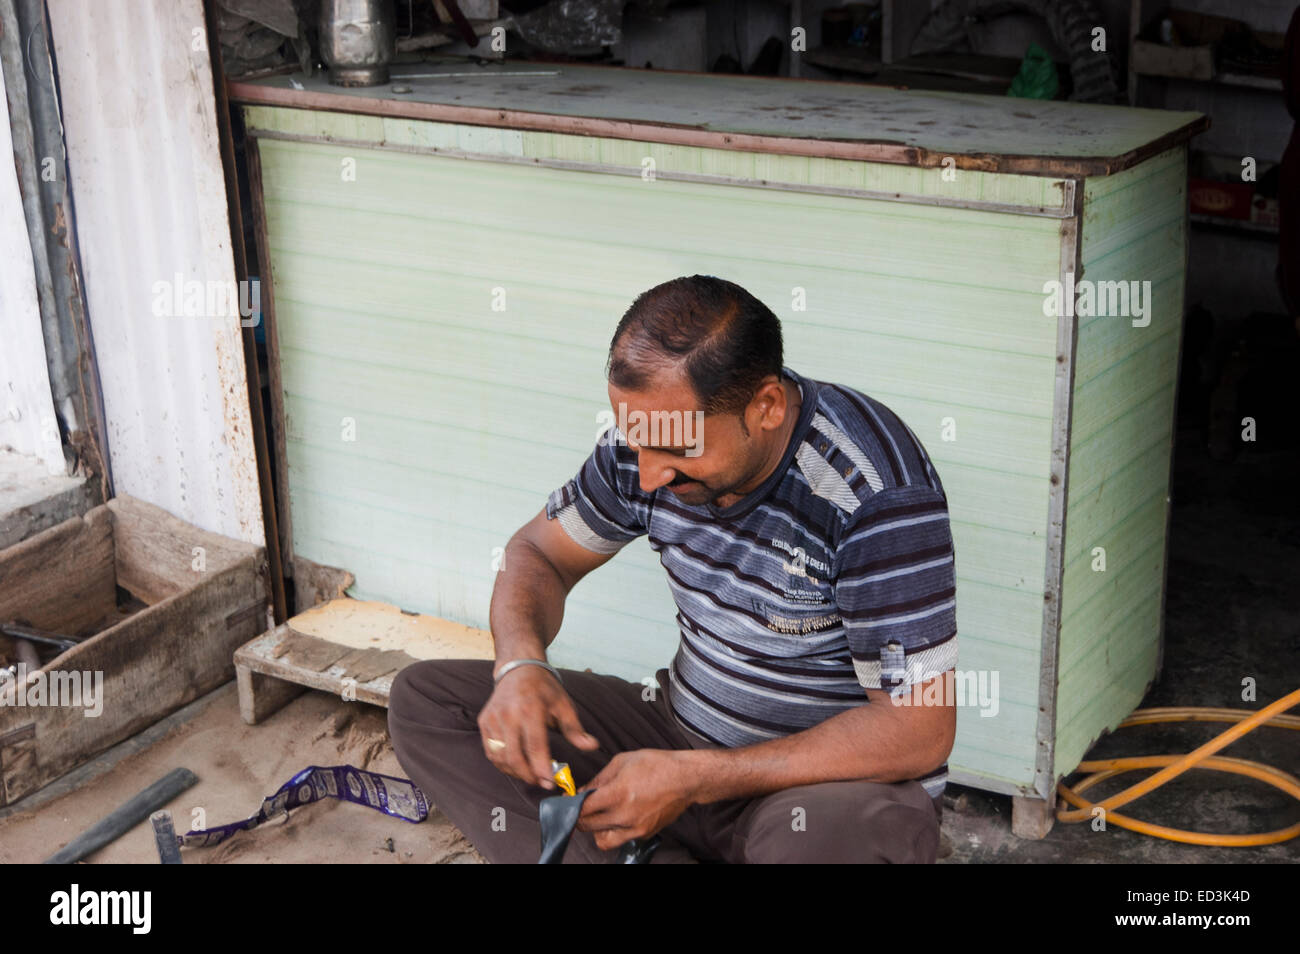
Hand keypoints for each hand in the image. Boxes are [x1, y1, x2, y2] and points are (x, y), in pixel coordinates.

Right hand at [477, 664, 598, 788]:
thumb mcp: (563, 705)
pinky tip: (516, 766)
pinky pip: (491, 751)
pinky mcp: (485, 722)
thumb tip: (592, 746)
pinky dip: (502, 764)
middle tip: (542, 782)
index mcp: (530, 709)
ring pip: (500, 757)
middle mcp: (508, 714)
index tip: (550, 783)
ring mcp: (493, 719)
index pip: (535, 746)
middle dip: (529, 776)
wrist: (518, 669)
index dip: (542, 769)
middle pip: (515, 757)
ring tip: (531, 774)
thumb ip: (575, 729)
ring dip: (515, 772)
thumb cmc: (544, 689)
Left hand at [576, 749, 697, 850]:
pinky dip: (615, 831)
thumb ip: (599, 779)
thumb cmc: (656, 765)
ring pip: (602, 841)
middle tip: (582, 806)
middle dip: (580, 816)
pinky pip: (620, 839)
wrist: (686, 779)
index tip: (570, 800)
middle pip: (587, 826)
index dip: (571, 804)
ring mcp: (635, 828)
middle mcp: (625, 815)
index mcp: (618, 794)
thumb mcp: (622, 761)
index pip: (582, 808)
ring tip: (600, 815)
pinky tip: (619, 816)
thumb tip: (583, 791)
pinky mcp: (644, 834)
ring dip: (596, 829)